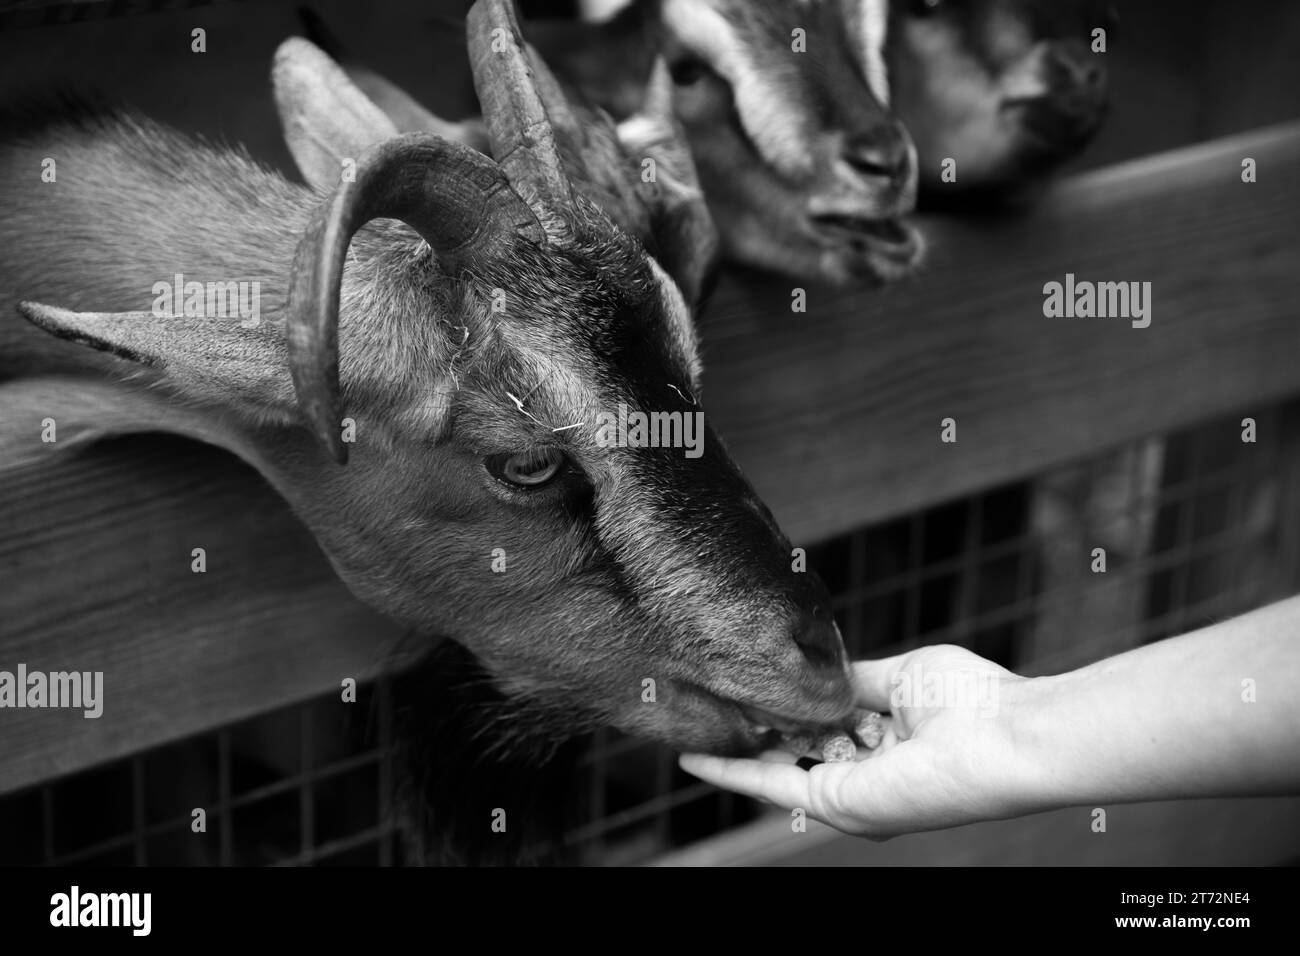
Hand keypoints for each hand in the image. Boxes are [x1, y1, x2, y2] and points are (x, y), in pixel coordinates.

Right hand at [679, 645, 1041, 838]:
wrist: (1004, 736)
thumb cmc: (973, 703)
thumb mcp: (898, 676)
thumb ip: (851, 679)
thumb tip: (815, 667)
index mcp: (885, 743)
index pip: (821, 727)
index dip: (785, 709)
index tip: (748, 693)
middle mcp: (866, 774)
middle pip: (794, 749)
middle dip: (752, 729)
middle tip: (705, 705)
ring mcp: (851, 794)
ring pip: (776, 766)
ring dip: (734, 746)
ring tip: (689, 719)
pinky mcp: (839, 803)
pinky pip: (773, 784)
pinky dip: (732, 772)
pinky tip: (695, 759)